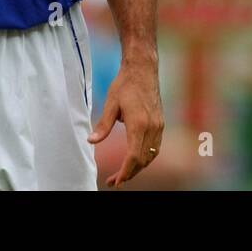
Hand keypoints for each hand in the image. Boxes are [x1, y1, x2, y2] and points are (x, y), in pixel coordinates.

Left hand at [88, 58, 163, 186]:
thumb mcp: (110, 103)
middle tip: (114, 181)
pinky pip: (155, 147)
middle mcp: (152, 127)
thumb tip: (91, 141)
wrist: (143, 69)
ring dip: (138, 167)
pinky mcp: (160, 123)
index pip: (133, 156)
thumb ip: (103, 125)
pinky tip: (135, 159)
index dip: (124, 172)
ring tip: (123, 173)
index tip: (115, 181)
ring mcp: (158, 126)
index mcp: (139, 124)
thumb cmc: (125, 84)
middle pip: (142, 160)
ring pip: (150, 156)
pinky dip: (145, 157)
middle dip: (129, 174)